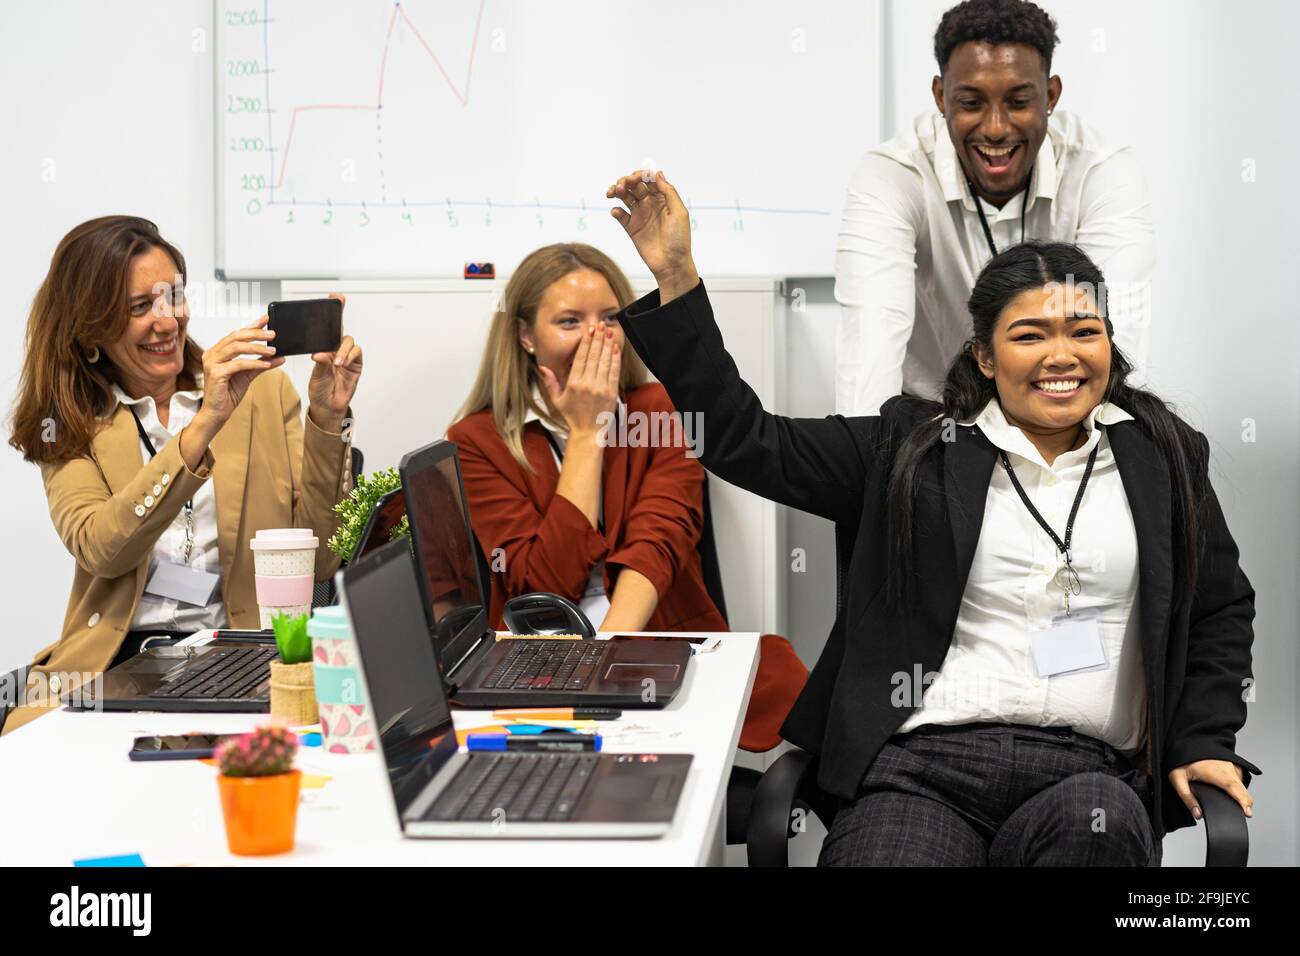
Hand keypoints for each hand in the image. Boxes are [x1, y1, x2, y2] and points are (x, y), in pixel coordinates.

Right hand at [199, 315, 283, 426]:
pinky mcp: (215, 373)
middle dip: (256, 333)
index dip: (252, 325)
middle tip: (273, 334)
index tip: (267, 318)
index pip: (237, 333)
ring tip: (273, 350)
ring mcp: (211, 362)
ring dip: (257, 348)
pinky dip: (254, 363)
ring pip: (236, 347)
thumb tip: (280, 356)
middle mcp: (212, 354)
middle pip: (235, 336)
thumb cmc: (229, 393)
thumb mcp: (249, 375)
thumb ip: (262, 364)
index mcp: (218, 351)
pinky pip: (238, 364)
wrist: (218, 413)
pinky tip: (266, 364)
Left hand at [307, 293, 362, 431]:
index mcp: (324, 347)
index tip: (334, 296)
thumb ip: (320, 362)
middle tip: (339, 301)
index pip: (327, 326)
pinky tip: (342, 363)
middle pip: (340, 327)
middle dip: (340, 312)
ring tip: (336, 362)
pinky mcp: (356, 365)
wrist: (327, 406)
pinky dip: (349, 356)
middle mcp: (336, 349)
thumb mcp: (315, 373)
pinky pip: (357, 353)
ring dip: (342, 349)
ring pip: (349, 341)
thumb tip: (320, 352)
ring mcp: (347, 356)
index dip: (332, 311)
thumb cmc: (320, 388)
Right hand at [537, 326, 619, 437]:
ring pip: (605, 361)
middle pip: (594, 356)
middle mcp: (587, 384)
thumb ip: (550, 382)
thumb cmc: (573, 416)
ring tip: (609, 332)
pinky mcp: (611, 392)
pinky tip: (615, 349)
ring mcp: (601, 388)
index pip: (581, 358)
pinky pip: (614, 372)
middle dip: (598, 339)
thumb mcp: (557, 400)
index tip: (589, 331)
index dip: (586, 342)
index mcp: (574, 384)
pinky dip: (615, 360)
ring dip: (607, 345)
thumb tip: (542, 368)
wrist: (588, 432)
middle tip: (600, 325)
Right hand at [606, 169, 697, 299]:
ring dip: (617, 190)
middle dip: (626, 181)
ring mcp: (640, 215)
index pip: (649, 180)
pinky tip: (616, 212)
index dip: (641, 175)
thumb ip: (668, 192)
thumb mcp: (679, 212)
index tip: (635, 178)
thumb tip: (657, 174)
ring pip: (625, 196)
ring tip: (612, 192)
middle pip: (635, 185)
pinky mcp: (631, 227)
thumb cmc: (679, 239)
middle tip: (621, 184)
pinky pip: (620, 215)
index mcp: (663, 198)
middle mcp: (650, 204)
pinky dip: (615, 210)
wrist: (671, 264)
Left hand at [1168, 759, 1253, 820]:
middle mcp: (1225, 766)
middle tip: (1245, 814)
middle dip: (1245, 802)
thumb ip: (1186, 797)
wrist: (1186, 743)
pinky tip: (1230, 793)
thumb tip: (1198, 814)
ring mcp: (1230, 765)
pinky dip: (1238, 788)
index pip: (1232, 786)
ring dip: (1242, 795)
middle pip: (1241, 788)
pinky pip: (1239, 779)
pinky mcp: (1233, 764)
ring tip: (1238, 805)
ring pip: (1241, 784)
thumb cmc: (1181, 759)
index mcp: (1213, 770)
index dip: (1242, 800)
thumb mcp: (1177, 778)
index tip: (1248, 812)